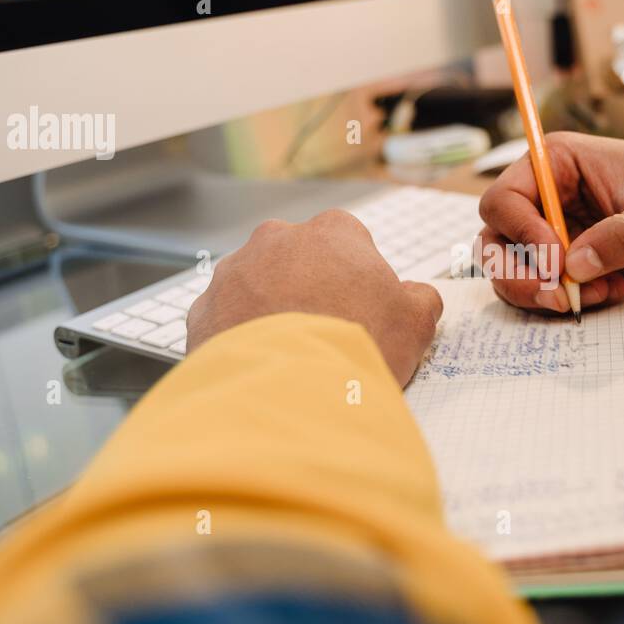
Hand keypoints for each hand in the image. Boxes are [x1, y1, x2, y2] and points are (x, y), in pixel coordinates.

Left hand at [186, 211, 442, 384]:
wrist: (290, 390)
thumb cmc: (358, 347)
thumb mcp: (416, 323)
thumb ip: (420, 300)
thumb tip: (417, 297)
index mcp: (333, 232)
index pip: (350, 243)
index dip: (358, 279)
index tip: (362, 311)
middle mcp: (277, 239)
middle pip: (298, 261)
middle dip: (309, 289)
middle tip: (325, 334)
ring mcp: (234, 272)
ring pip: (256, 287)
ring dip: (270, 312)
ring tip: (290, 357)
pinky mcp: (204, 310)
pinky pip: (224, 320)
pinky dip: (238, 339)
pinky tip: (259, 369)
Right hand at [478, 131, 623, 312]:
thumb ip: (622, 235)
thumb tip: (576, 266)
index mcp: (556, 164)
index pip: (504, 200)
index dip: (521, 233)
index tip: (558, 260)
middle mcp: (545, 197)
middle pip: (495, 241)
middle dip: (520, 275)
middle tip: (559, 297)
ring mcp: (553, 232)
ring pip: (511, 270)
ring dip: (543, 293)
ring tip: (593, 295)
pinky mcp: (569, 262)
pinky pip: (543, 288)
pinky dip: (566, 300)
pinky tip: (608, 292)